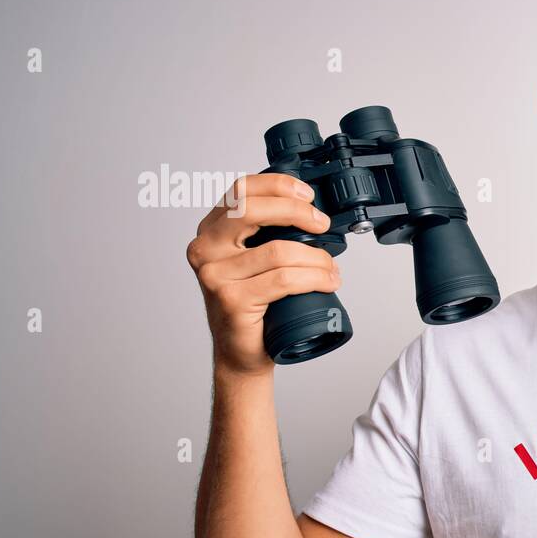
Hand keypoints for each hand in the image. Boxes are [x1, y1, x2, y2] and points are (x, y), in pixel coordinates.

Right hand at [186, 173, 338, 376]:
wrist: (242, 352)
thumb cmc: (254, 306)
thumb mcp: (256, 261)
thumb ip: (268, 234)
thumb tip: (314, 214)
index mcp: (210, 231)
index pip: (240, 191)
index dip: (277, 185)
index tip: (307, 194)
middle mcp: (205, 249)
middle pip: (251, 210)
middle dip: (296, 211)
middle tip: (322, 224)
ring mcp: (215, 274)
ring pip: (278, 251)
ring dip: (316, 258)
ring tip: (331, 268)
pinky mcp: (231, 298)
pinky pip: (283, 279)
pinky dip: (314, 278)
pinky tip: (327, 281)